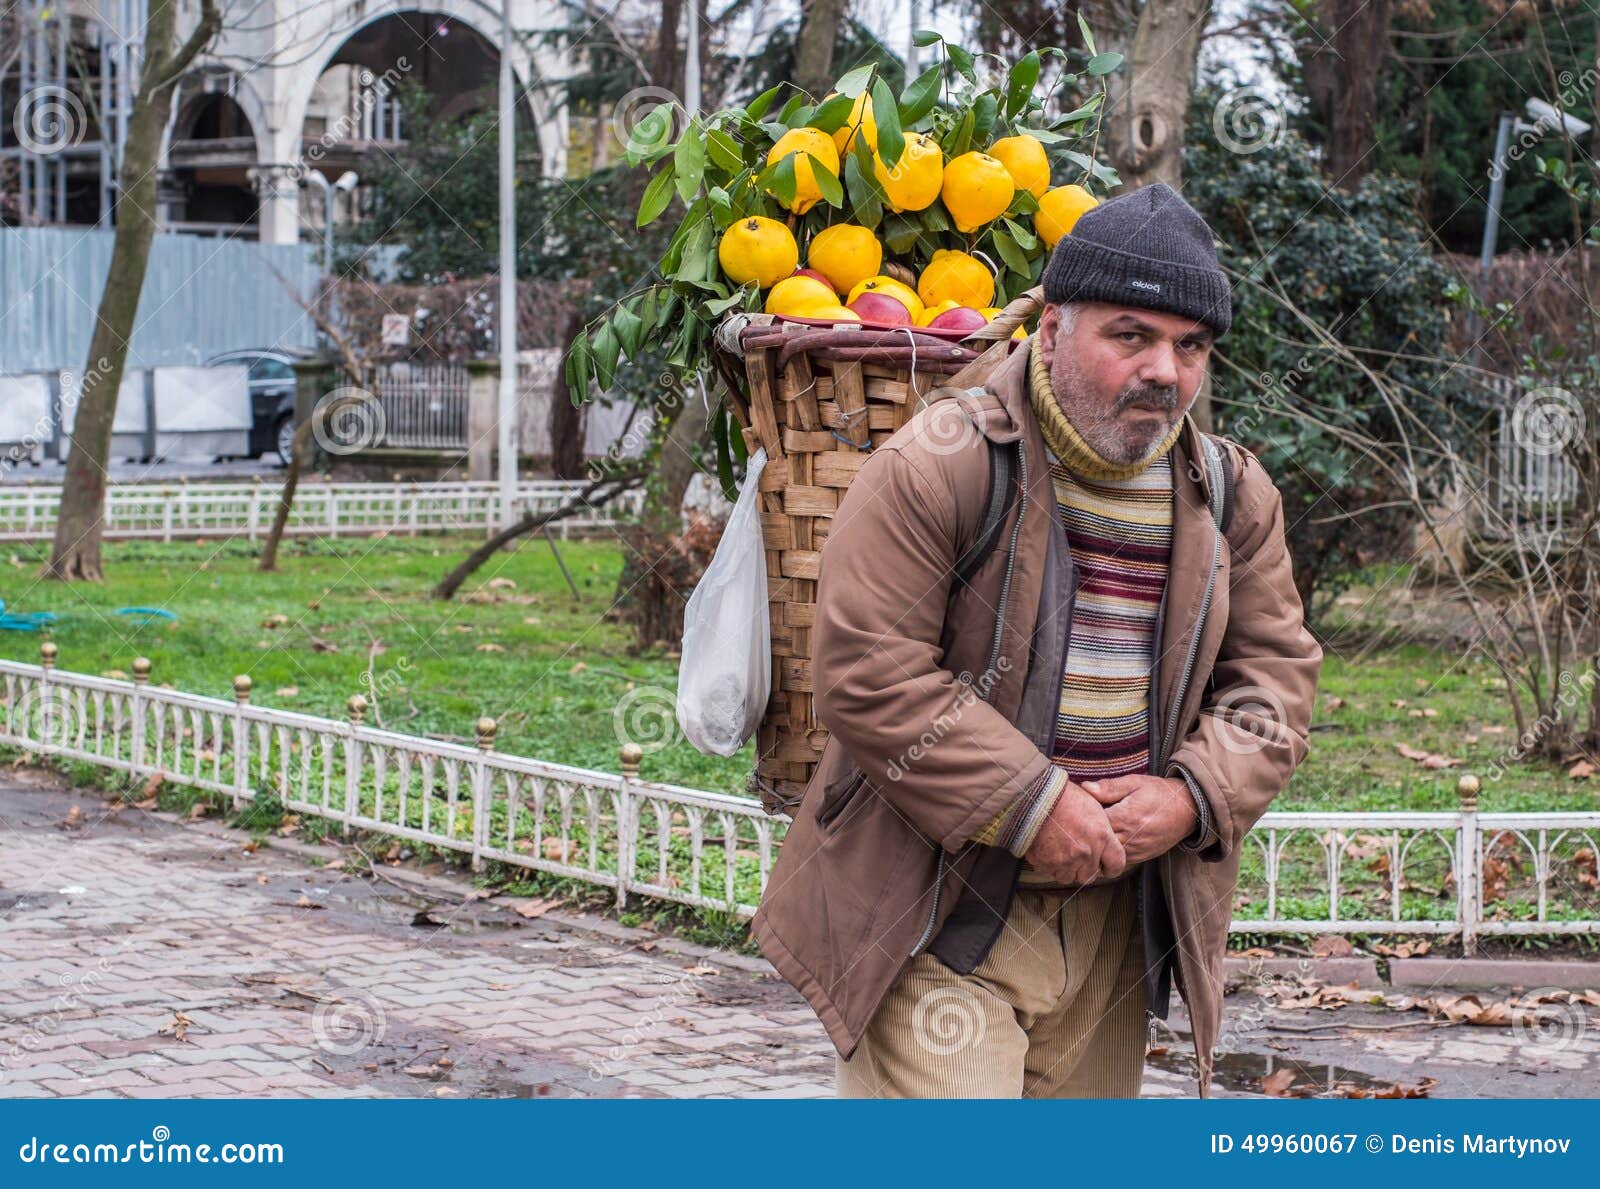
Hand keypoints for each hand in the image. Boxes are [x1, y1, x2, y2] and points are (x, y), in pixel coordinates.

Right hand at [1023, 780, 1126, 884]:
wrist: (1034, 794)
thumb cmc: (1064, 795)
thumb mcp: (1093, 805)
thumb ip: (1102, 831)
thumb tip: (1104, 844)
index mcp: (1101, 837)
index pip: (1116, 865)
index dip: (1110, 867)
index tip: (1104, 865)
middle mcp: (1086, 853)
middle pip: (1089, 876)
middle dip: (1084, 868)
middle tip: (1076, 855)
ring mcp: (1065, 860)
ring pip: (1067, 877)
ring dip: (1064, 868)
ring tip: (1058, 851)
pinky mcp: (1045, 862)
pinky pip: (1047, 871)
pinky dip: (1046, 863)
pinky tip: (1045, 848)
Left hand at [1082, 774, 1198, 865]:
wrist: (1188, 810)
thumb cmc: (1159, 793)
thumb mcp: (1135, 783)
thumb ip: (1109, 787)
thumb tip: (1085, 787)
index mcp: (1125, 817)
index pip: (1093, 824)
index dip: (1081, 818)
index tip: (1075, 811)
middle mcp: (1130, 838)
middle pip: (1097, 842)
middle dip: (1086, 835)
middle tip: (1077, 825)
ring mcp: (1136, 850)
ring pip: (1106, 855)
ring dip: (1097, 846)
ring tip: (1090, 834)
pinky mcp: (1141, 857)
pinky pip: (1118, 860)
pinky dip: (1109, 853)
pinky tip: (1106, 841)